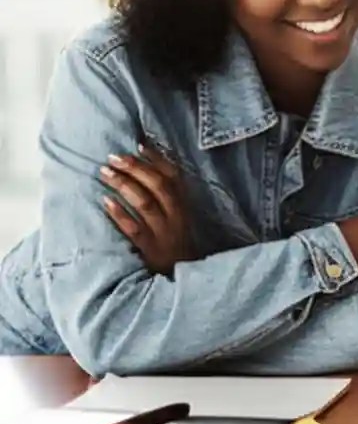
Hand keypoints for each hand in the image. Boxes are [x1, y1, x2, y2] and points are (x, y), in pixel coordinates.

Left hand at [100, 145, 193, 275]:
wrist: (182, 278)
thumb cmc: (175, 244)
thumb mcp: (179, 219)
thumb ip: (168, 197)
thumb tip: (146, 169)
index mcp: (184, 206)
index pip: (174, 177)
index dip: (157, 160)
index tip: (139, 145)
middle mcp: (177, 217)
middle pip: (159, 186)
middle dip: (136, 168)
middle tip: (114, 157)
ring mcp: (164, 233)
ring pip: (146, 204)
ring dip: (124, 185)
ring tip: (105, 173)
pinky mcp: (151, 250)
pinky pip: (134, 229)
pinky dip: (120, 214)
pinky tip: (105, 202)